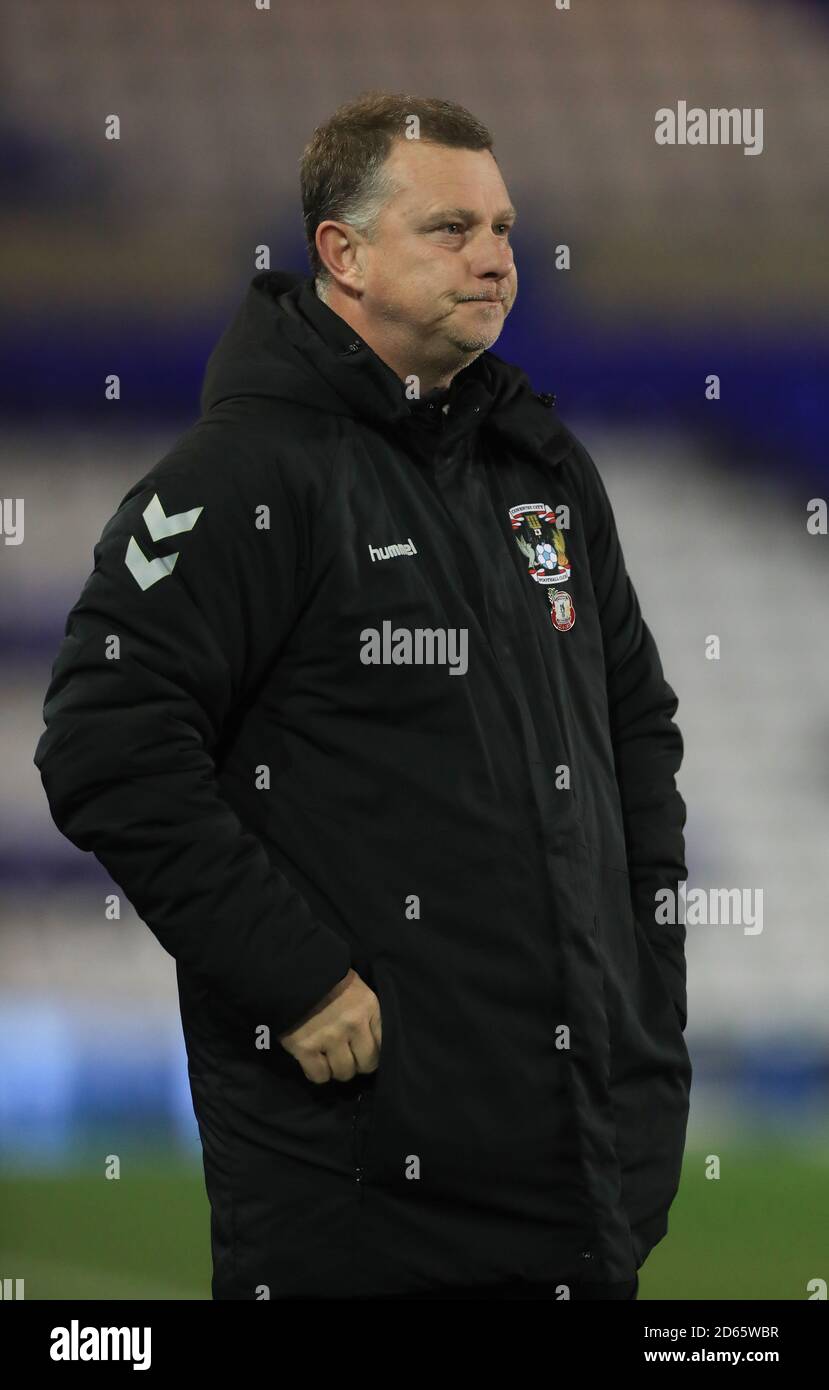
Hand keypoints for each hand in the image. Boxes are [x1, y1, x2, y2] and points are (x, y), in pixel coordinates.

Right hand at [278, 968, 381, 1083]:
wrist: (290, 971)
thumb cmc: (326, 981)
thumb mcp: (356, 990)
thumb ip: (366, 1014)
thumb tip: (371, 1042)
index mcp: (368, 1006)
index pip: (383, 1045)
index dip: (372, 1052)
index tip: (362, 1051)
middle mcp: (353, 1023)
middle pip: (366, 1064)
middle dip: (356, 1064)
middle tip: (345, 1057)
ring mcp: (329, 1037)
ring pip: (343, 1072)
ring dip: (335, 1069)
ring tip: (327, 1058)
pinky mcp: (305, 1047)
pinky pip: (319, 1075)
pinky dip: (316, 1072)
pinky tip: (312, 1061)